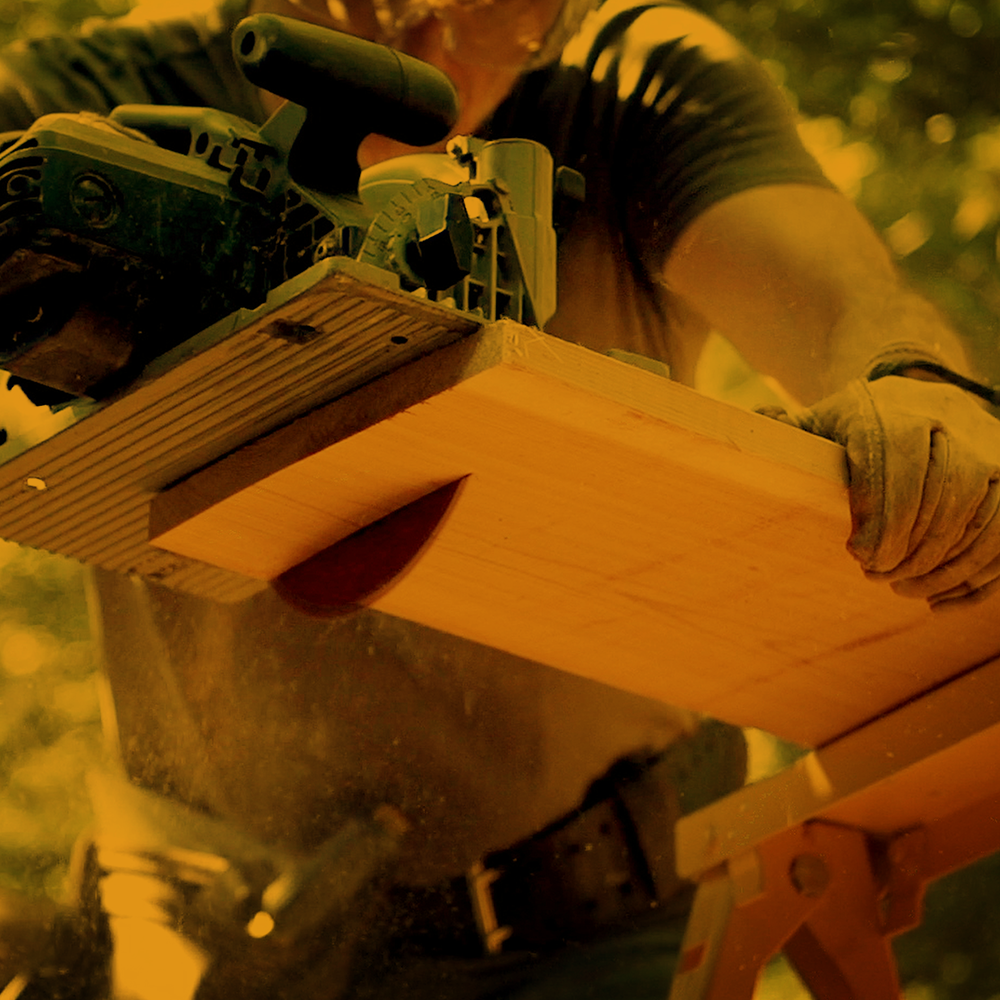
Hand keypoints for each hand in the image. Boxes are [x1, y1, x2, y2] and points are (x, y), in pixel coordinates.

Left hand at [787, 376, 999, 608]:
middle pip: (949, 490)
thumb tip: (754, 426)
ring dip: (946, 565)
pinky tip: (941, 603)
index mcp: (897, 409)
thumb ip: (787, 430)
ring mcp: (991, 449)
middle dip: (914, 545)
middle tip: (879, 577)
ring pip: (984, 514)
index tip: (860, 556)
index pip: (900, 463)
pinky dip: (979, 577)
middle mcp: (952, 422)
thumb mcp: (821, 420)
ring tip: (905, 590)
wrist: (923, 397)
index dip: (885, 517)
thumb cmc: (858, 422)